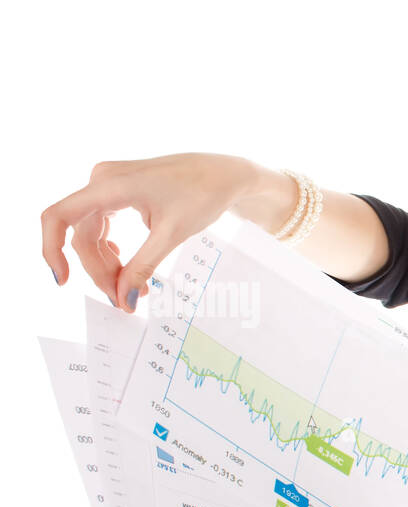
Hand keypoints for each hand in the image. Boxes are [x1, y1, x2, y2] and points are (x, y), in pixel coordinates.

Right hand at [42, 152, 255, 311]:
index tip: (64, 281)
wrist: (225, 175)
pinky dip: (111, 248)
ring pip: (92, 233)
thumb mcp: (171, 235)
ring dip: (107, 263)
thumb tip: (123, 298)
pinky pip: (102, 223)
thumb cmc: (203, 194)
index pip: (59, 217)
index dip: (52, 250)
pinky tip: (123, 264)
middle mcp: (102, 180)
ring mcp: (109, 183)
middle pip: (82, 235)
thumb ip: (142, 266)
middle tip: (124, 300)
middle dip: (100, 270)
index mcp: (110, 184)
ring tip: (134, 288)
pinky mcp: (118, 189)